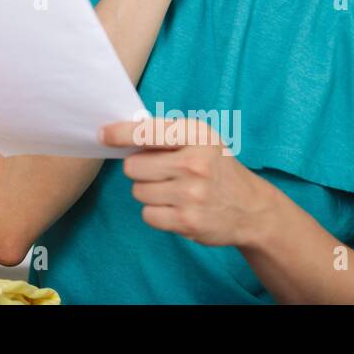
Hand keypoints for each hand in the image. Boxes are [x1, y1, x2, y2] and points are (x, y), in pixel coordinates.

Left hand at [99, 117, 274, 247]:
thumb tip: (118, 134)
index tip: (102, 134)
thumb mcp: (200, 139)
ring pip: (138, 191)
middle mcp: (194, 164)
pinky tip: (176, 207)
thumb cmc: (216, 167)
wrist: (251, 208)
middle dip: (140, 169)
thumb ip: (164, 133)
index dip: (119, 134)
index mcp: (196, 136)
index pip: (145, 132)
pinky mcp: (187, 222)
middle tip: (161, 172)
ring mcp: (191, 195)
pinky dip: (156, 212)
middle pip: (133, 166)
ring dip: (149, 192)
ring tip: (174, 190)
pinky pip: (147, 214)